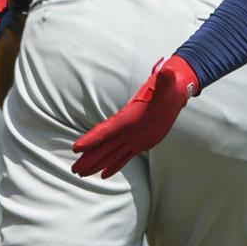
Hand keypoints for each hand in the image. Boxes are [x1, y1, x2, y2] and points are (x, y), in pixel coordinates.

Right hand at [72, 56, 197, 177]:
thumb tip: (167, 71)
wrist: (173, 92)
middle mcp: (127, 128)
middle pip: (103, 146)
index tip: (77, 148)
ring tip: (81, 174)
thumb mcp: (168, 84)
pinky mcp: (141, 142)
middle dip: (88, 157)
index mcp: (129, 116)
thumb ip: (165, 79)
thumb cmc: (170, 86)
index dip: (91, 139)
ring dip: (96, 163)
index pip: (106, 130)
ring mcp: (132, 136)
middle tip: (74, 169)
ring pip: (110, 153)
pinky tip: (103, 174)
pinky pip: (125, 157)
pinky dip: (114, 166)